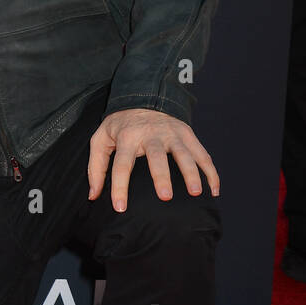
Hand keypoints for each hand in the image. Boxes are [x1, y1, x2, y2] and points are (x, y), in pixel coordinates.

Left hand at [87, 108, 219, 211]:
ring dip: (191, 173)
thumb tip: (93, 195)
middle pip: (157, 156)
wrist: (145, 96)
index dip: (120, 186)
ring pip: (184, 153)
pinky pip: (202, 153)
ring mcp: (172, 133)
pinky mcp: (188, 134)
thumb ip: (95, 167)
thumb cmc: (120, 126)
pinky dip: (210, 171)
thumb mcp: (100, 139)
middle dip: (162, 176)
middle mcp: (151, 134)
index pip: (122, 164)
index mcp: (127, 136)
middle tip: (165, 197)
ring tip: (195, 193)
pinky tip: (212, 190)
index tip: (120, 208)